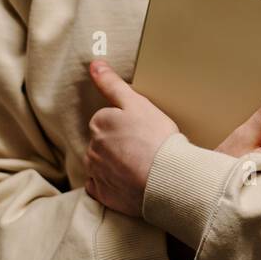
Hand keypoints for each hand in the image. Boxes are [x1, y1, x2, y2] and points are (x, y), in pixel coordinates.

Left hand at [83, 61, 178, 217]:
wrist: (168, 178)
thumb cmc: (156, 137)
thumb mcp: (136, 102)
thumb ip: (112, 84)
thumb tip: (94, 65)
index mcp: (99, 123)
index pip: (106, 120)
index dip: (125, 124)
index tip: (141, 130)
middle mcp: (92, 148)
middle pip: (103, 142)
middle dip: (118, 144)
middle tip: (143, 147)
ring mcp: (97, 173)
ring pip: (101, 164)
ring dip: (115, 165)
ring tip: (140, 166)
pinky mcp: (103, 195)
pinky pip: (102, 187)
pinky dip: (112, 185)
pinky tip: (129, 182)